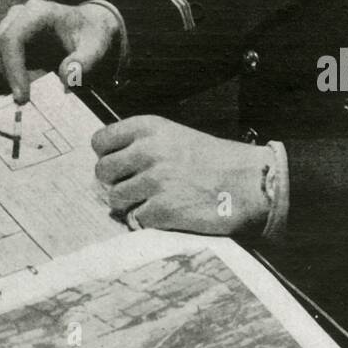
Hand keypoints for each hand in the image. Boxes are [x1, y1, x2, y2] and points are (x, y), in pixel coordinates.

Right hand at [0, 0, 119, 103]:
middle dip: (8, 78)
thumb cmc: (91, 35)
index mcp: (38, 13)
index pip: (12, 39)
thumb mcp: (96, 48)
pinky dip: (5, 76)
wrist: (89, 27)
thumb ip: (84, 63)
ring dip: (5, 78)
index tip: (22, 97)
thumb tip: (66, 78)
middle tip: (25, 100)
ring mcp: (10, 25)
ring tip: (28, 90)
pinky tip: (24, 83)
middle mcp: (19, 15)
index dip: (12, 69)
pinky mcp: (7, 38)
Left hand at [93, 116, 273, 237]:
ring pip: (115, 198)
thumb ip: (142, 144)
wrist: (247, 183)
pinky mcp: (162, 210)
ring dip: (130, 203)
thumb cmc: (213, 160)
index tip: (117, 165)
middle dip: (115, 182)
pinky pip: (135, 219)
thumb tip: (111, 164)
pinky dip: (147, 220)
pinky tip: (166, 214)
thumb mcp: (174, 136)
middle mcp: (147, 151)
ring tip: (153, 201)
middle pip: (102, 171)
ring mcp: (153, 181)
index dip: (106, 155)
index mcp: (148, 127)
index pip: (100, 141)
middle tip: (134, 187)